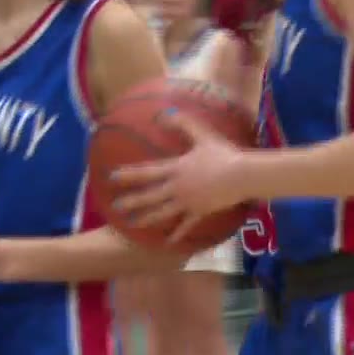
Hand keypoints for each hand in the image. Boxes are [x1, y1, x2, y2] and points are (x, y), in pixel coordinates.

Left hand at [109, 111, 246, 232]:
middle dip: (131, 201)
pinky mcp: (200, 212)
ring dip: (146, 218)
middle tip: (115, 206)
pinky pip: (186, 225)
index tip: (111, 177)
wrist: (242, 176)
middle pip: (150, 196)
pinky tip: (168, 242)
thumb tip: (165, 112)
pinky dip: (177, 234)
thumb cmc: (223, 154)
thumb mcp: (203, 135)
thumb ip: (184, 123)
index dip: (128, 175)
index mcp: (176, 169)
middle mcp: (177, 188)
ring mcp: (188, 202)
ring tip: (132, 224)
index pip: (146, 172)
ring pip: (162, 212)